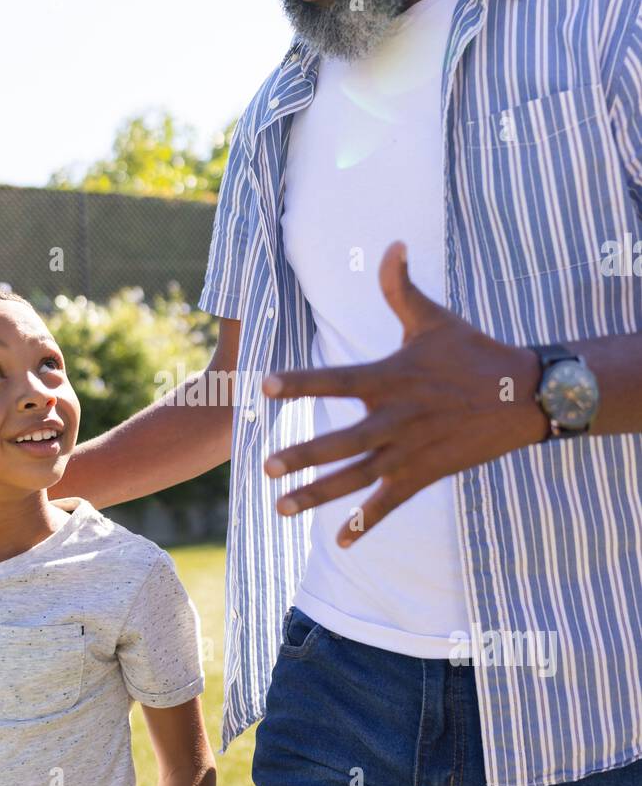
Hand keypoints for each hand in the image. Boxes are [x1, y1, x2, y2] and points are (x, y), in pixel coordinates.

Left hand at [262, 242, 548, 546]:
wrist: (522, 395)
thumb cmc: (473, 352)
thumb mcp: (433, 318)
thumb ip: (401, 286)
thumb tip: (392, 242)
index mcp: (388, 378)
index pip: (333, 380)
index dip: (298, 382)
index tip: (262, 386)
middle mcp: (393, 419)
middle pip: (338, 442)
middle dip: (301, 455)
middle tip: (267, 466)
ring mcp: (407, 451)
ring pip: (355, 479)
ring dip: (317, 495)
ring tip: (280, 507)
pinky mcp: (424, 474)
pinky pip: (388, 504)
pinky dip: (364, 524)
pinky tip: (339, 543)